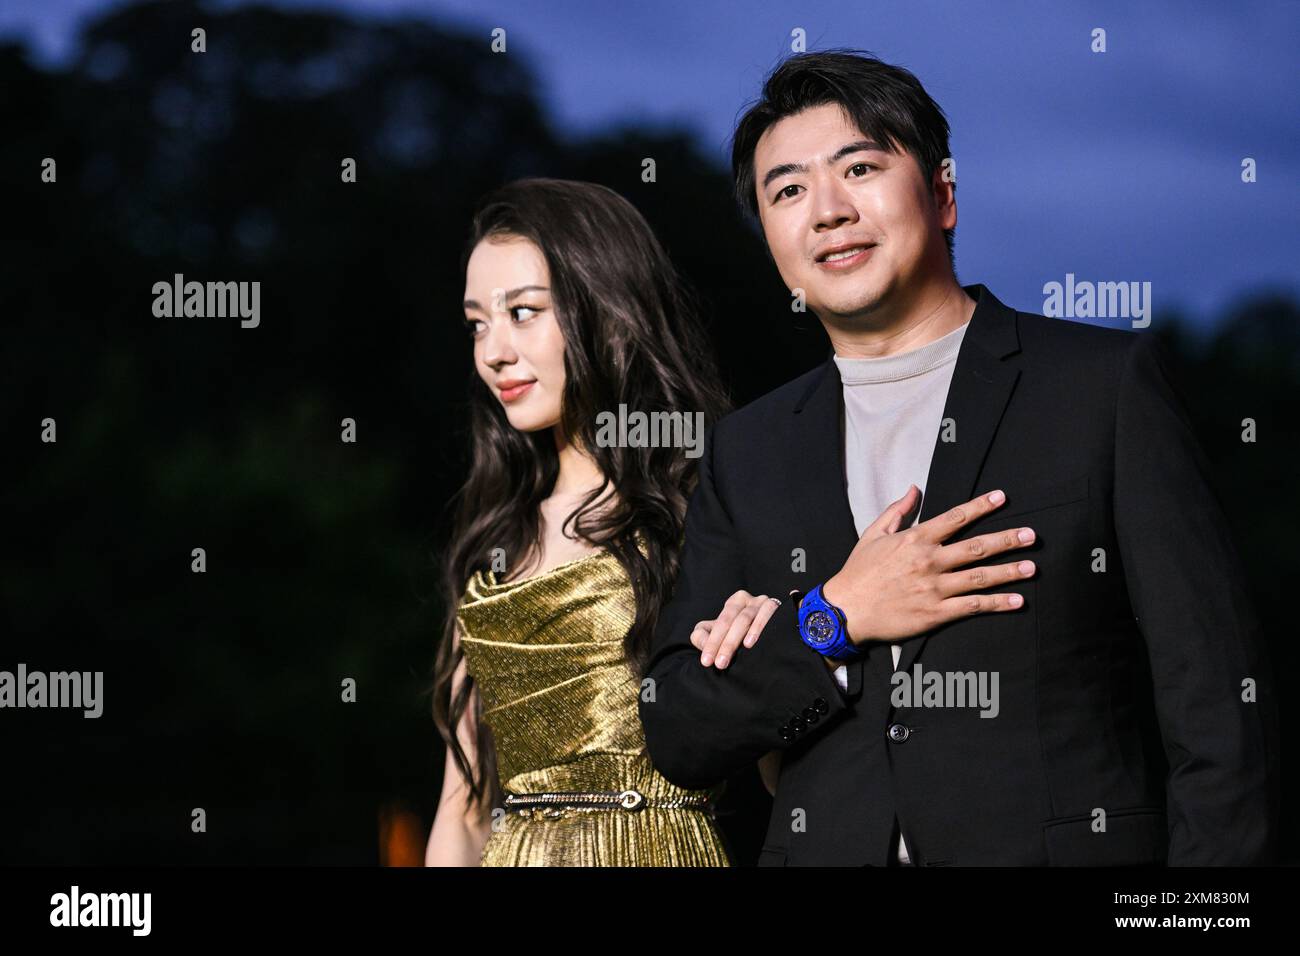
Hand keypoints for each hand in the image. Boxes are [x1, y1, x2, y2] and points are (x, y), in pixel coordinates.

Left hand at [691, 590, 782, 668]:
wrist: (776, 636)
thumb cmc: (742, 635)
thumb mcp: (719, 633)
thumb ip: (702, 637)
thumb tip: (702, 644)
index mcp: (733, 603)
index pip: (719, 623)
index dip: (711, 643)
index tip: (707, 662)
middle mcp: (747, 600)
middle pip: (729, 620)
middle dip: (722, 644)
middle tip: (719, 664)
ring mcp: (761, 601)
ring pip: (744, 619)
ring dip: (734, 640)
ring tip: (729, 658)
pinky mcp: (775, 605)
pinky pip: (766, 612)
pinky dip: (757, 627)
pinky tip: (749, 642)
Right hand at [822, 485, 1035, 645]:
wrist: (846, 610)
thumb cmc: (859, 572)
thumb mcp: (873, 534)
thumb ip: (897, 511)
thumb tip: (915, 489)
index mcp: (915, 540)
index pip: (955, 518)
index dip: (981, 506)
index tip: (1002, 498)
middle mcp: (929, 561)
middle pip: (976, 547)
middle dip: (1007, 540)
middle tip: (1032, 535)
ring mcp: (934, 588)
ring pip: (980, 577)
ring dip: (1009, 572)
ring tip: (1032, 567)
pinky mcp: (936, 613)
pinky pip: (972, 606)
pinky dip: (996, 603)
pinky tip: (1016, 601)